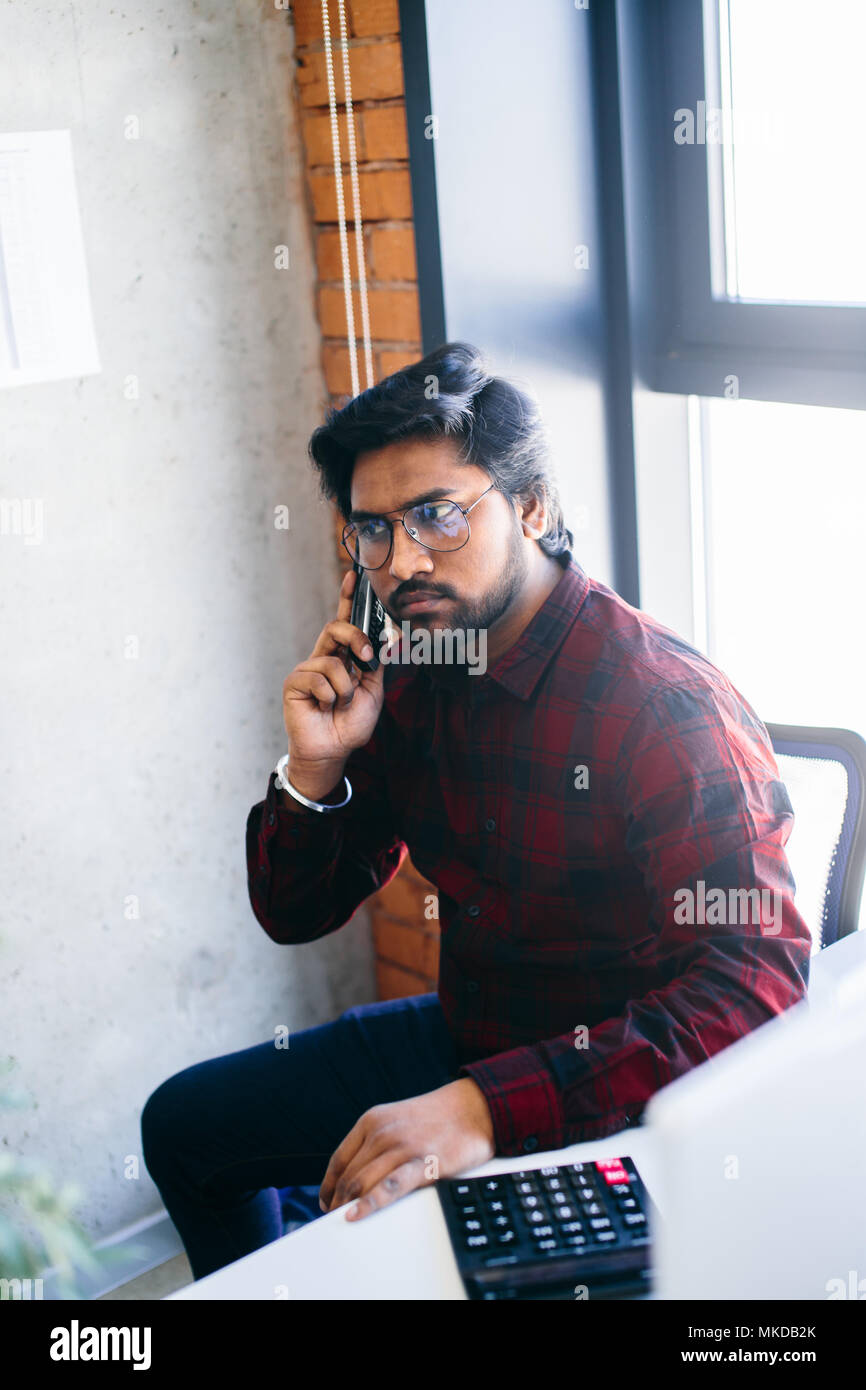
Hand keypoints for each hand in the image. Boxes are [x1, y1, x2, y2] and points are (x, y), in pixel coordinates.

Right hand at [282, 568, 386, 797]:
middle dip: (356, 638)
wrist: (334, 751)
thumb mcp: (373, 692)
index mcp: (342, 658)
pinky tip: (324, 708)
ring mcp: (307, 670)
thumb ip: (376, 665)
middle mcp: (323, 658)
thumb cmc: (350, 724)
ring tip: (340, 705)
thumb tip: (386, 638)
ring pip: (333, 662)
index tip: (353, 576)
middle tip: (366, 660)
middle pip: (337, 628)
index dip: (347, 599)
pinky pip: (319, 679)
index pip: (344, 623)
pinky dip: (330, 697)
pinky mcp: (294, 683)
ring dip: (346, 689)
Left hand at [318, 1078, 495, 1220]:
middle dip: (338, 1202)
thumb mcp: (397, 1121)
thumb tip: (357, 1174)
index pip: (339, 1159)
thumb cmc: (438, 1118)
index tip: (326, 1202)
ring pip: (362, 1183)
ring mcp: (402, 1147)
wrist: (475, 1107)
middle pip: (348, 1175)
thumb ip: (376, 1142)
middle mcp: (382, 1132)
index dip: (328, 1185)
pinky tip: (356, 1214)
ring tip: (344, 1222)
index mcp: (372, 1120)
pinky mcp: (423, 1163)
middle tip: (335, 1220)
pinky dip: (369, 1203)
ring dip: (348, 1206)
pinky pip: (390, 1187)